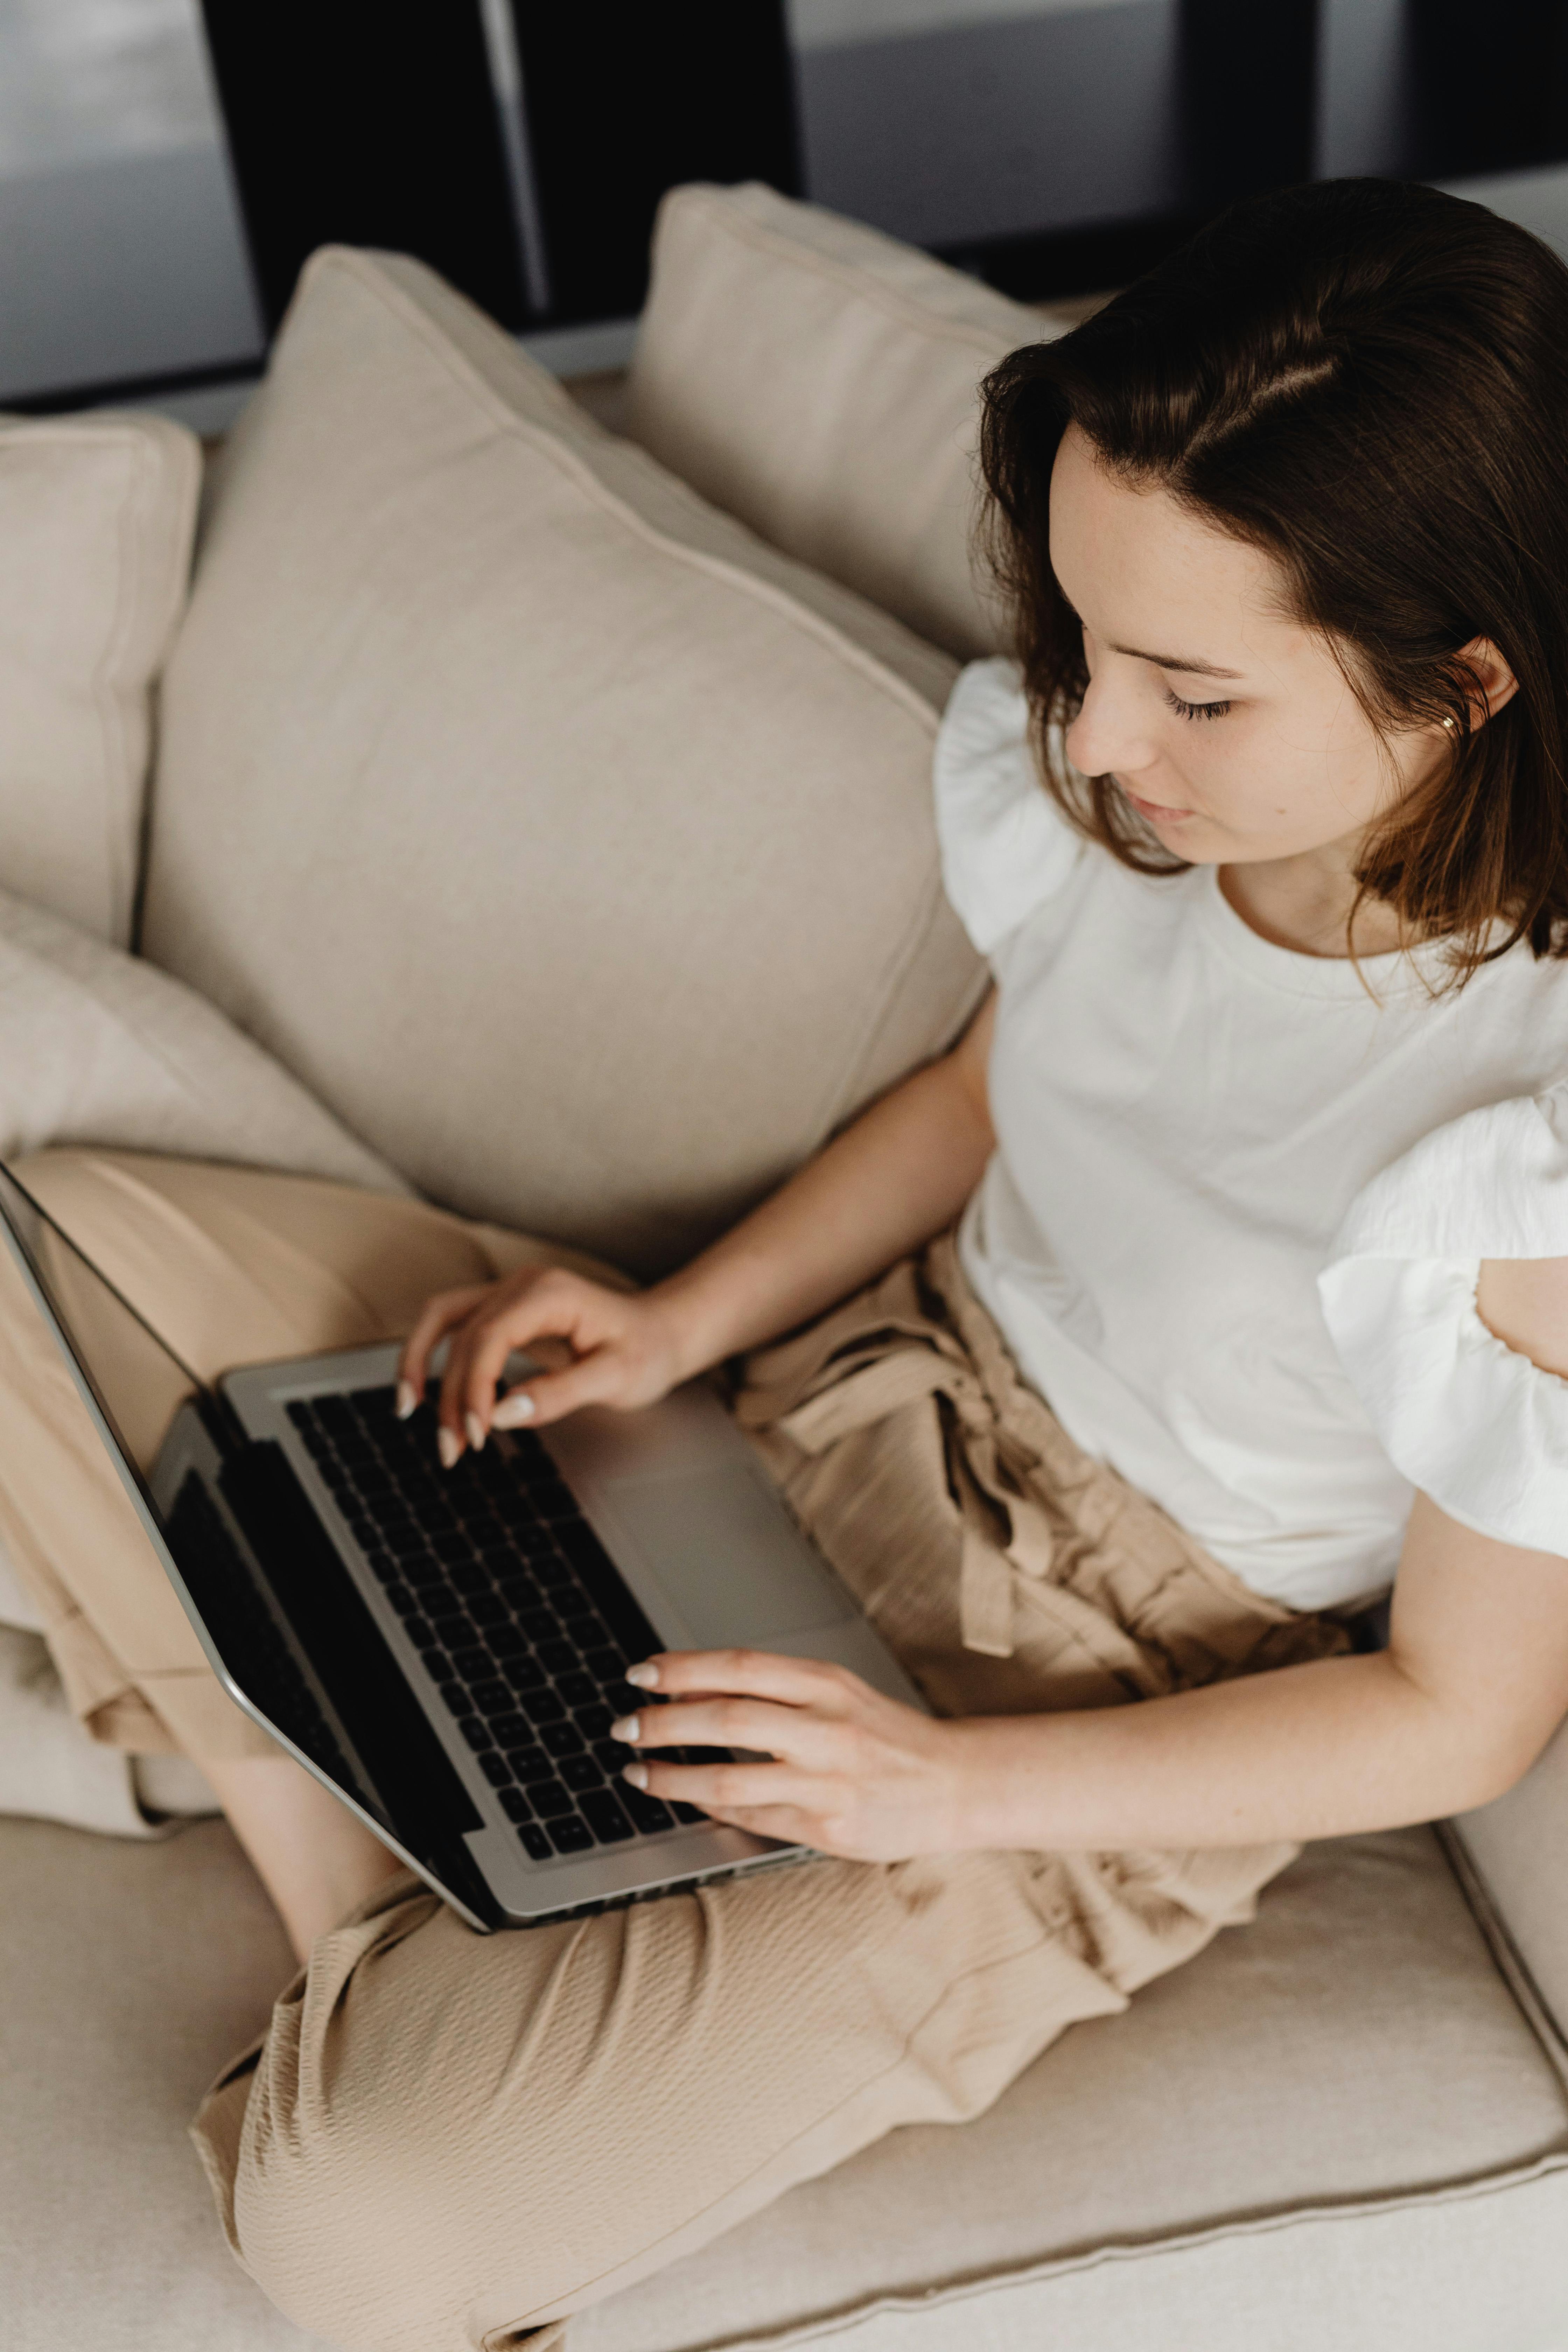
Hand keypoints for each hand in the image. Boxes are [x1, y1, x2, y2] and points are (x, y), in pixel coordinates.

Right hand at [397, 1267, 689, 1462]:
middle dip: (451, 1396)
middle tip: (452, 1451)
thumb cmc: (646, 1352)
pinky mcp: (503, 1310)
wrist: (662, 1333)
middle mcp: (522, 1285)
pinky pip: (452, 1325)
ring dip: (423, 1370)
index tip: (476, 1434)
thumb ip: (559, 1393)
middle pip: (464, 1337)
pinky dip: (429, 1354)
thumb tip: (501, 1414)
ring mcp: (509, 1293)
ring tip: (413, 1418)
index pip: (489, 1336)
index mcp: (549, 1293)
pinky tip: (419, 1392)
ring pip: (445, 1324)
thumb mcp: (616, 1378)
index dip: (473, 1387)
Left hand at [611, 1649, 967, 1860]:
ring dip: (672, 1776)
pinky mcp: (826, 1829)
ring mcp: (826, 1783)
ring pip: (730, 1779)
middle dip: (664, 1722)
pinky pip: (752, 1819)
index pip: (740, 1667)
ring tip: (638, 1772)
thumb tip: (688, 1687)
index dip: (683, 1669)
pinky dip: (711, 1809)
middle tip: (625, 1725)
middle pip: (726, 1718)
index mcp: (827, 1684)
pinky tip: (687, 1801)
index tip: (641, 1673)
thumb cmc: (884, 1735)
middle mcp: (826, 1729)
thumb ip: (772, 1689)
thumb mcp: (835, 1693)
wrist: (952, 1784)